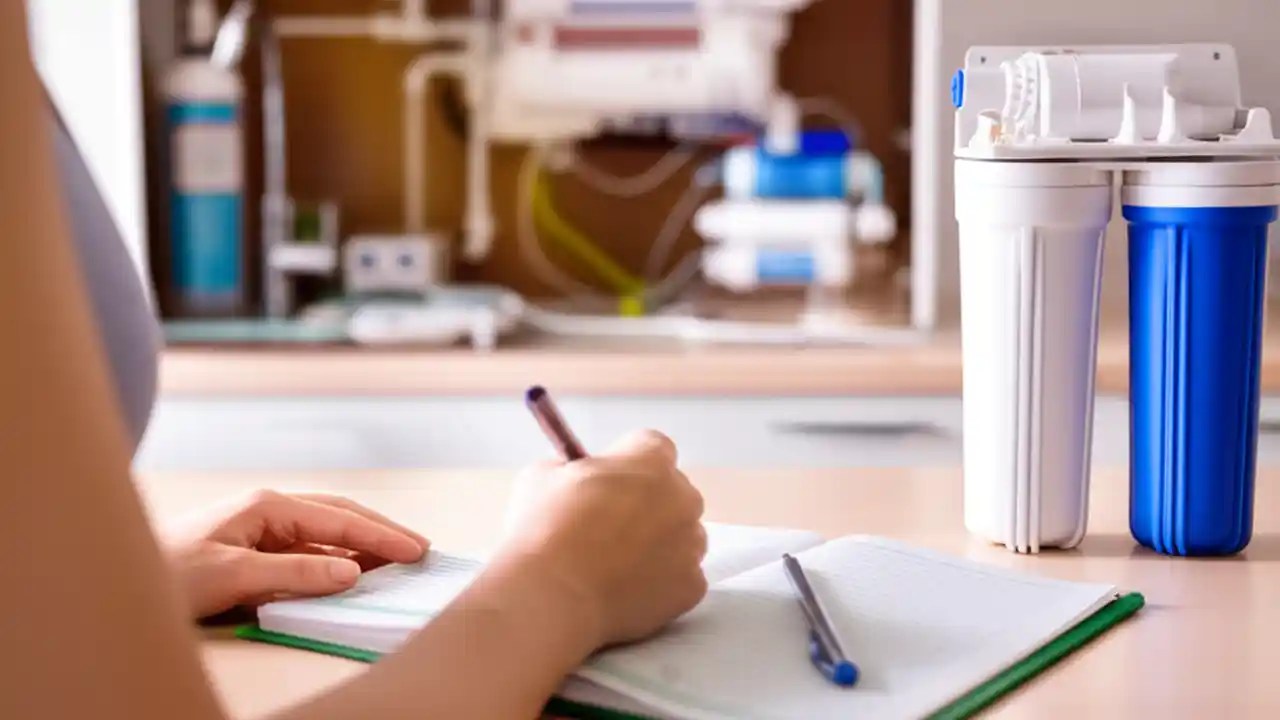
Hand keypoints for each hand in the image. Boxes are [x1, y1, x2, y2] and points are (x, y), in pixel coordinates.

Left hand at [160, 490, 428, 619]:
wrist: (118, 580)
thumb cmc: (168, 573)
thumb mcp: (234, 575)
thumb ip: (296, 573)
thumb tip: (352, 572)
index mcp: (267, 506)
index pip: (338, 520)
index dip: (381, 535)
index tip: (416, 551)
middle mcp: (268, 511)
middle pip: (338, 517)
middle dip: (380, 532)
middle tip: (419, 551)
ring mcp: (260, 529)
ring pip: (324, 535)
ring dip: (360, 547)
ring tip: (396, 562)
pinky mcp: (252, 551)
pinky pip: (306, 553)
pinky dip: (334, 562)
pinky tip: (351, 574)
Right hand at [497, 430, 707, 648]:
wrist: (551, 597)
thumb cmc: (542, 530)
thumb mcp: (542, 476)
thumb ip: (571, 470)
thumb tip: (575, 479)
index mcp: (650, 460)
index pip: (653, 447)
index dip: (628, 463)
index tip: (606, 481)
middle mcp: (682, 497)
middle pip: (673, 492)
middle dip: (648, 503)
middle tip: (609, 526)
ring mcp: (691, 544)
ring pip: (682, 536)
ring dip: (659, 543)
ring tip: (616, 565)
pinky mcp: (691, 586)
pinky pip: (682, 577)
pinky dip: (662, 583)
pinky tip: (627, 590)